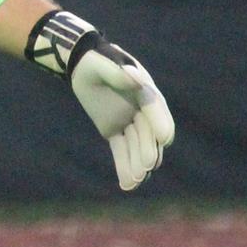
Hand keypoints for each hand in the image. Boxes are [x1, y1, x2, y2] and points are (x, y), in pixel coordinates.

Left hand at [71, 41, 174, 189]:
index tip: (164, 138)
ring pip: (136, 146)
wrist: (82, 67)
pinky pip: (121, 151)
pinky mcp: (114, 131)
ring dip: (136, 164)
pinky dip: (124, 167)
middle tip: (147, 165)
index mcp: (144, 90)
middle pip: (148, 132)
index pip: (155, 108)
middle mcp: (141, 109)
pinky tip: (127, 185)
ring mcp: (129, 122)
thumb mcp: (102, 63)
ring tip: (134, 181)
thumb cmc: (94, 61)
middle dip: (148, 149)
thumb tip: (135, 78)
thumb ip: (117, 72)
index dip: (160, 122)